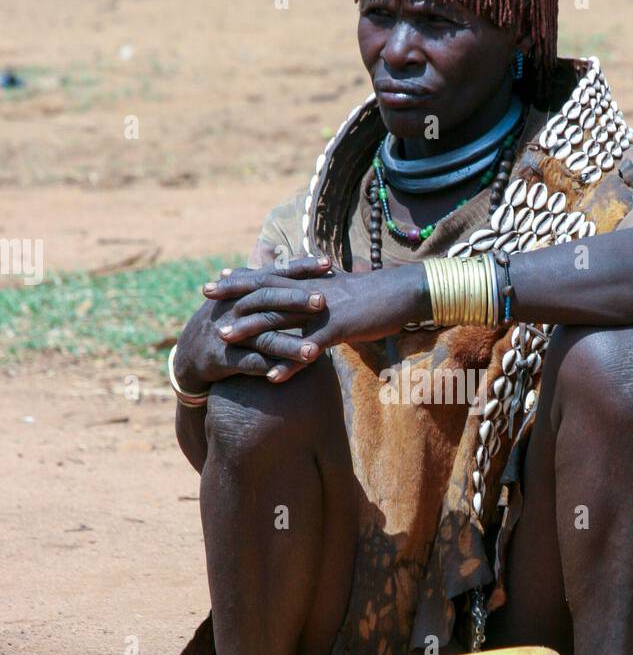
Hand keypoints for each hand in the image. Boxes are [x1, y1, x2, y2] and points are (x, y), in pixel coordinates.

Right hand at [174, 254, 331, 388]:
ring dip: (289, 345)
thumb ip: (264, 281)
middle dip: (295, 300)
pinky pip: (249, 364)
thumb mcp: (239, 296)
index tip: (328, 263)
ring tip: (315, 352)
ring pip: (262, 338)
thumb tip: (293, 259)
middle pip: (267, 300)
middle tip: (324, 301)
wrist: (189, 353)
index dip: (300, 268)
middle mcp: (235, 307)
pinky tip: (287, 375)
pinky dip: (267, 369)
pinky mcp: (223, 358)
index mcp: (243, 289)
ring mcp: (229, 333)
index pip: (274, 274)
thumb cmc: (226, 321)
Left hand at [203, 260, 427, 380]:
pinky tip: (272, 377)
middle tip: (204, 299)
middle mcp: (311, 293)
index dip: (243, 277)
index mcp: (312, 283)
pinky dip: (289, 363)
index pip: (271, 276)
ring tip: (223, 341)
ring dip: (249, 331)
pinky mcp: (338, 329)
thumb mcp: (345, 289)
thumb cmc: (379, 294)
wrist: (406, 292)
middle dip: (233, 296)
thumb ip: (323, 292)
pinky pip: (308, 349)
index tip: (218, 279)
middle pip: (265, 293)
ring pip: (279, 320)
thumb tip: (311, 294)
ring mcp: (323, 311)